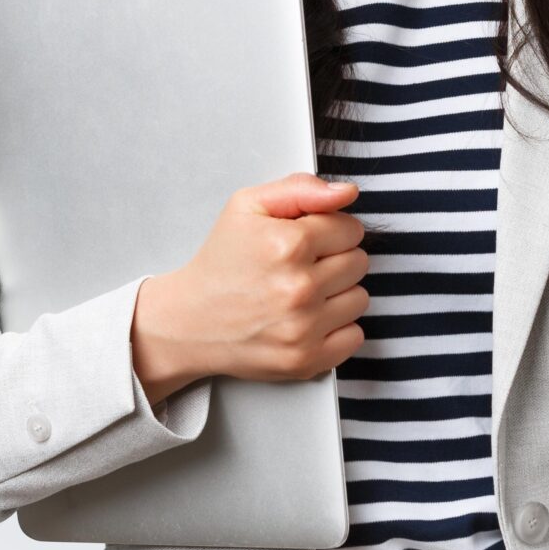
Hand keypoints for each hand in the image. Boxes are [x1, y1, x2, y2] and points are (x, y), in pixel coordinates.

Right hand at [134, 174, 370, 396]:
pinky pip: (355, 337)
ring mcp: (303, 329)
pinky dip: (336, 329)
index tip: (306, 240)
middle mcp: (299, 288)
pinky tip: (307, 320)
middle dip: (335, 260)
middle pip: (359, 262)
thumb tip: (346, 193)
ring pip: (360, 298)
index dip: (330, 230)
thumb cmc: (221, 262)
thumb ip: (301, 189)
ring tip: (302, 293)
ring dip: (337, 294)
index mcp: (288, 244)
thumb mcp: (248, 206)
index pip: (351, 229)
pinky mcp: (306, 360)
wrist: (188, 321)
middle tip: (300, 267)